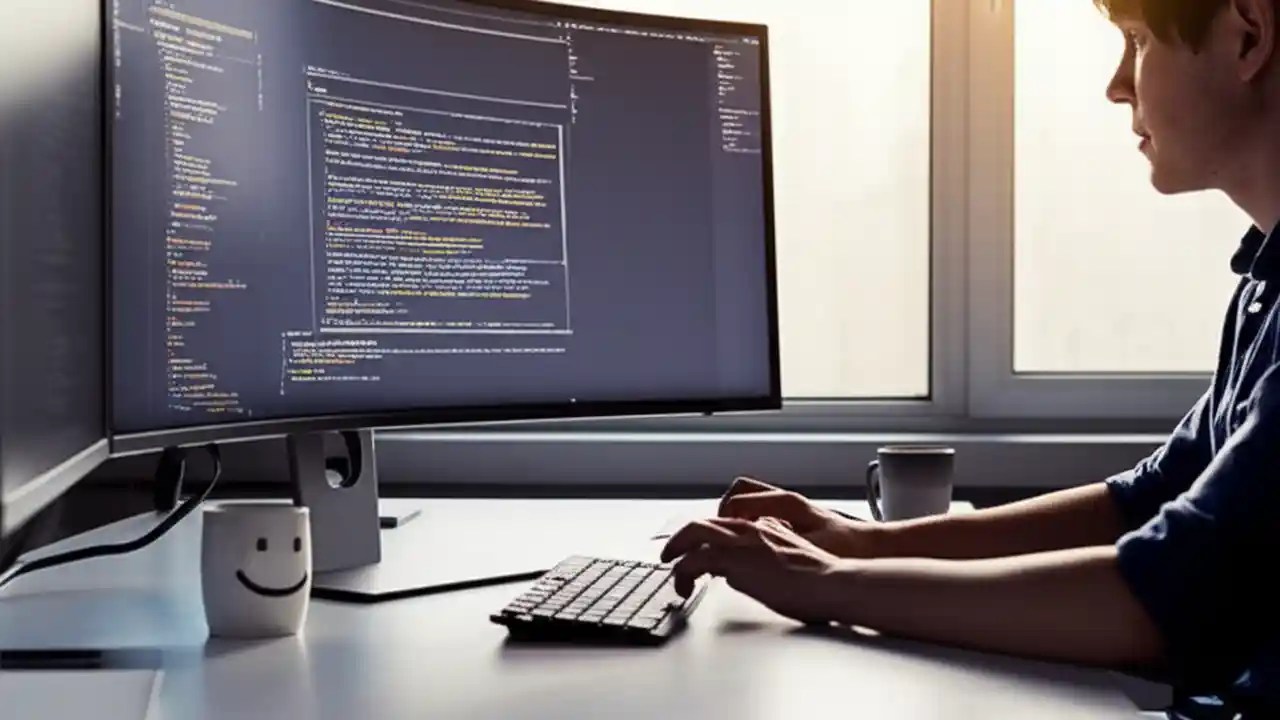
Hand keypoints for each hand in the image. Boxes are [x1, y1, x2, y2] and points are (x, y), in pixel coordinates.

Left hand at [660, 516, 843, 624]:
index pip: (726, 523)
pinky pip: (694, 560)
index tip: (701, 550)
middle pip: (705, 522)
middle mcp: (750, 527)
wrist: (832, 582)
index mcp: (765, 525)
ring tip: (671, 569)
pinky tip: (683, 585)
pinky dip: (682, 572)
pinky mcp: (733, 559)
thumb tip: (755, 564)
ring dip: (678, 550)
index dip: (709, 536)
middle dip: (683, 537)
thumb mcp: (793, 556)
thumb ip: (773, 552)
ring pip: (694, 533)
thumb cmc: (821, 578)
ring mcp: (740, 540)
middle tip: (672, 553)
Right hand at [718, 477, 875, 557]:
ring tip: (735, 544)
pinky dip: (751, 527)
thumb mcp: (812, 549)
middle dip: (724, 514)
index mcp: (787, 504)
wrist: (873, 549)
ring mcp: (789, 509)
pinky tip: (756, 548)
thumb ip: (779, 547)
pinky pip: (761, 515)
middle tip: (720, 538)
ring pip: (750, 502)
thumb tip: (749, 550)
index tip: (716, 539)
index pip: (738, 498)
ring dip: (738, 520)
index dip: (721, 519)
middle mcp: (786, 502)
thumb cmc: (848, 549)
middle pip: (740, 491)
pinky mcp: (793, 520)